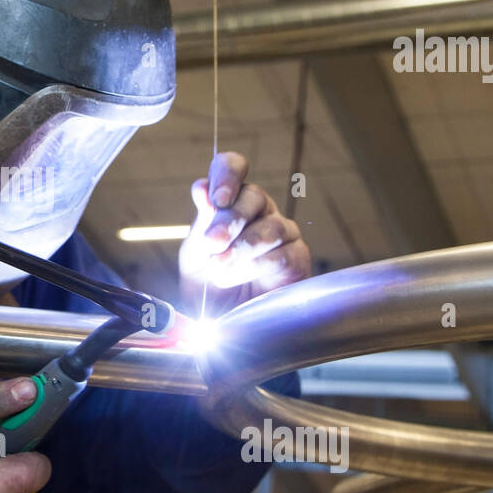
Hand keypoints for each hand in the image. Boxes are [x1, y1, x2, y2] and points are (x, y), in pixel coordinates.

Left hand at [178, 151, 310, 317]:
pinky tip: (241, 277)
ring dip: (241, 248)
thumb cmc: (207, 287)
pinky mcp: (297, 257)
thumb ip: (201, 223)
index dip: (227, 174)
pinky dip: (257, 265)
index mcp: (230, 201)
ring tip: (220, 269)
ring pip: (270, 226)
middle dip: (229, 220)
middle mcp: (258, 211)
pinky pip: (283, 253)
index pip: (233, 167)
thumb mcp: (195, 255)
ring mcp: (281, 232)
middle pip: (253, 195)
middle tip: (212, 243)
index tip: (215, 199)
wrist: (223, 325)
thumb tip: (202, 187)